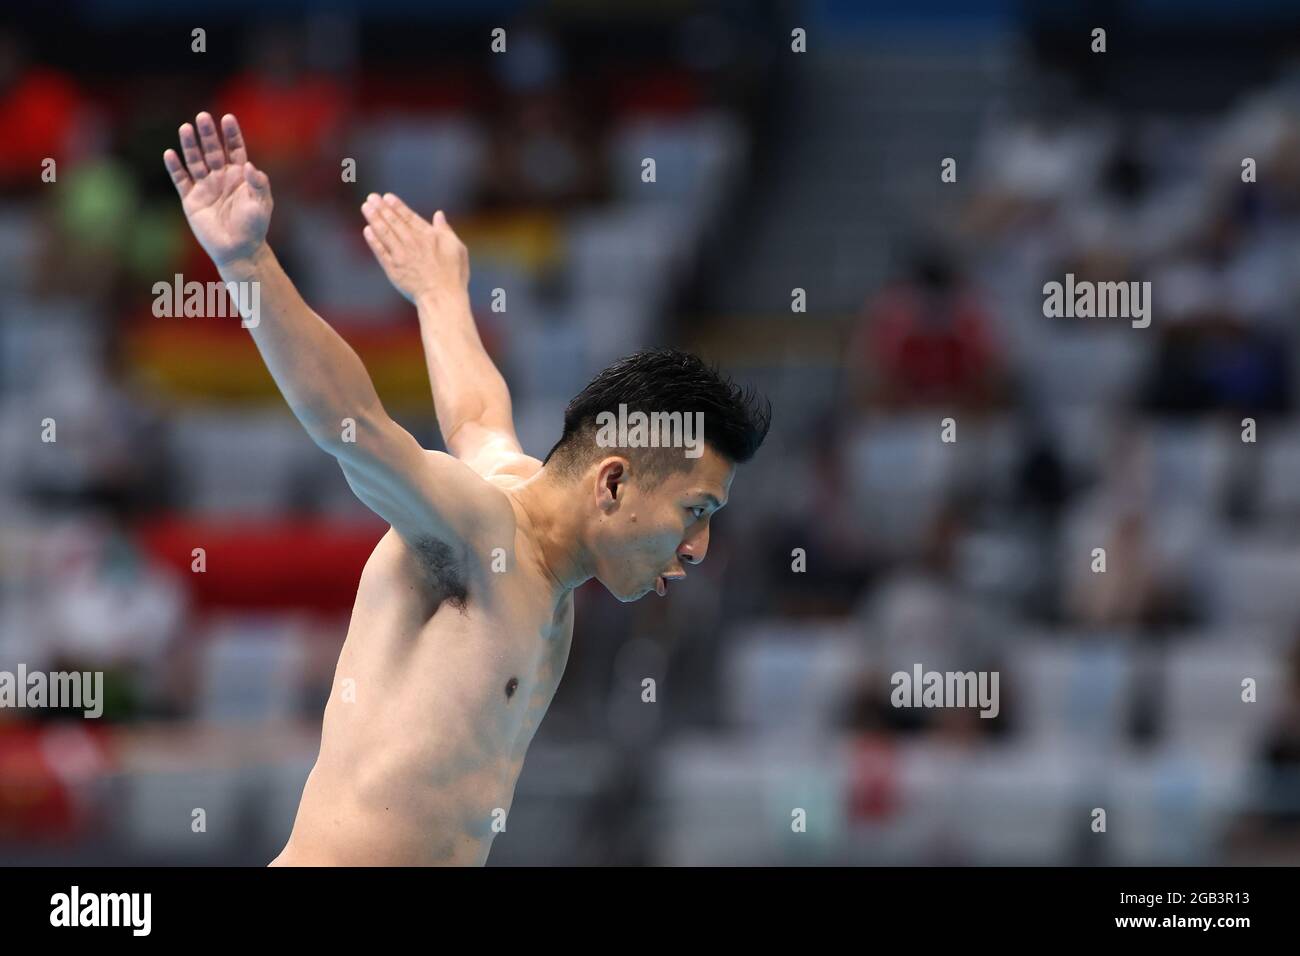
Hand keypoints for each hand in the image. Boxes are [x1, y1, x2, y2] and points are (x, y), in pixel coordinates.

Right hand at [163, 112, 271, 268]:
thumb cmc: (254, 228)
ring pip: (195, 161)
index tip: (228, 118)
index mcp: (240, 177)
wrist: (238, 250)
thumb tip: (250, 165)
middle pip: (213, 151)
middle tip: (203, 116)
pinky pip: (181, 180)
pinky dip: (175, 168)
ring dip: (190, 145)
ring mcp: (205, 187)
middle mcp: (221, 178)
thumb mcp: (261, 204)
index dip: (231, 134)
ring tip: (185, 128)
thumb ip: (258, 184)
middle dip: (208, 134)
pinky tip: (170, 153)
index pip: (235, 150)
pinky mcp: (191, 200)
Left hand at [361, 193, 468, 304]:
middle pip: (394, 221)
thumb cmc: (453, 275)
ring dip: (374, 218)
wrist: (442, 297)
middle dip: (382, 208)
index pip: (409, 217)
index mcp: (428, 236)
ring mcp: (401, 255)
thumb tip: (439, 214)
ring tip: (366, 207)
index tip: (387, 197)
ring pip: (384, 232)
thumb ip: (445, 230)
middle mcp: (412, 242)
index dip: (397, 206)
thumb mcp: (457, 248)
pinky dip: (373, 240)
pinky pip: (380, 251)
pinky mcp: (393, 269)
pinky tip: (367, 230)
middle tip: (372, 197)